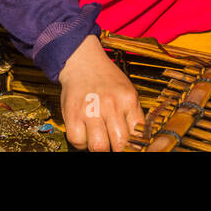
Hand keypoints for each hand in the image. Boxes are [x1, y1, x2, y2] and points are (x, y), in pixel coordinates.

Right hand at [58, 35, 144, 150]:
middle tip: (114, 144)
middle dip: (118, 149)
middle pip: (119, 144)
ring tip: (100, 139)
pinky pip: (78, 141)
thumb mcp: (127, 92)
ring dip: (100, 147)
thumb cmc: (106, 80)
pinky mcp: (72, 114)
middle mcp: (110, 105)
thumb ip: (133, 116)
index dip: (135, 147)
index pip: (139, 135)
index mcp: (127, 99)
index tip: (131, 148)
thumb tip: (138, 142)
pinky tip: (85, 133)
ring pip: (98, 146)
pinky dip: (82, 142)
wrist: (82, 62)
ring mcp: (90, 110)